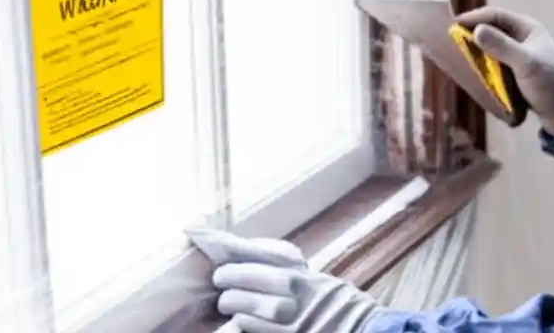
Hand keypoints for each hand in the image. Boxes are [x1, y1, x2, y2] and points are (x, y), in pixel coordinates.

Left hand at [187, 229, 381, 332]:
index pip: (248, 249)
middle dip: (226, 279)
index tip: (192, 230)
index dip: (217, 240)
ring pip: (237, 303)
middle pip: (237, 275)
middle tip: (222, 281)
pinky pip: (246, 325)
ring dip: (231, 305)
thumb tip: (245, 260)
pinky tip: (245, 322)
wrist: (361, 329)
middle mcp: (290, 285)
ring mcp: (285, 312)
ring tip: (234, 305)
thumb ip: (284, 271)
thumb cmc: (335, 304)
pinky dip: (241, 324)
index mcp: (296, 267)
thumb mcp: (313, 279)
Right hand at [455, 6, 553, 134]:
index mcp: (528, 29)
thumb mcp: (525, 64)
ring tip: (458, 57)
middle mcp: (524, 39)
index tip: (453, 26)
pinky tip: (474, 73)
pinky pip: (496, 64)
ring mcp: (521, 57)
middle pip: (493, 30)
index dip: (474, 18)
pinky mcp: (519, 74)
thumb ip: (501, 47)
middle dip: (473, 34)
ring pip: (493, 48)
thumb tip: (475, 31)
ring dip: (478, 51)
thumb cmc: (551, 84)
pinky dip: (485, 66)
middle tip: (451, 42)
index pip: (496, 15)